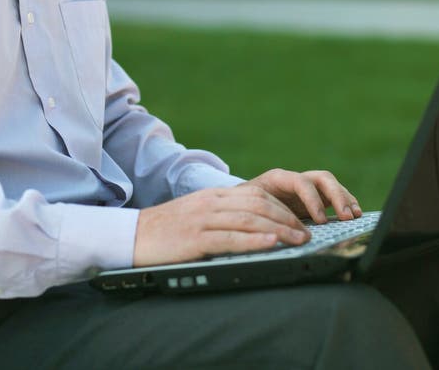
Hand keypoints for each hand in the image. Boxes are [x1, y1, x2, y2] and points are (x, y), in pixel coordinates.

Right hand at [133, 185, 309, 267]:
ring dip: (279, 230)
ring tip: (299, 240)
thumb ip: (220, 215)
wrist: (131, 235)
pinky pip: (230, 238)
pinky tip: (272, 244)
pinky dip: (254, 241)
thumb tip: (252, 227)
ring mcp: (202, 219)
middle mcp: (211, 203)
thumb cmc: (164, 231)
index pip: (255, 195)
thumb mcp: (195, 214)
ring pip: (249, 219)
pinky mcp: (195, 239)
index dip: (282, 207)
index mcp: (212, 196)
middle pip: (258, 204)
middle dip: (287, 218)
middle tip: (306, 233)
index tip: (299, 222)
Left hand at [241, 168, 361, 224]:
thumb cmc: (241, 204)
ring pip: (330, 185)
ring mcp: (306, 189)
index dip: (313, 199)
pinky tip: (354, 215)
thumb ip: (255, 213)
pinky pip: (333, 196)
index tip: (320, 220)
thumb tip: (265, 229)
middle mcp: (295, 180)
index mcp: (277, 179)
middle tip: (346, 216)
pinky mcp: (314, 199)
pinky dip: (346, 203)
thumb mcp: (244, 206)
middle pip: (321, 178)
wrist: (240, 202)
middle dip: (336, 196)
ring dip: (344, 198)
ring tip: (354, 216)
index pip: (300, 182)